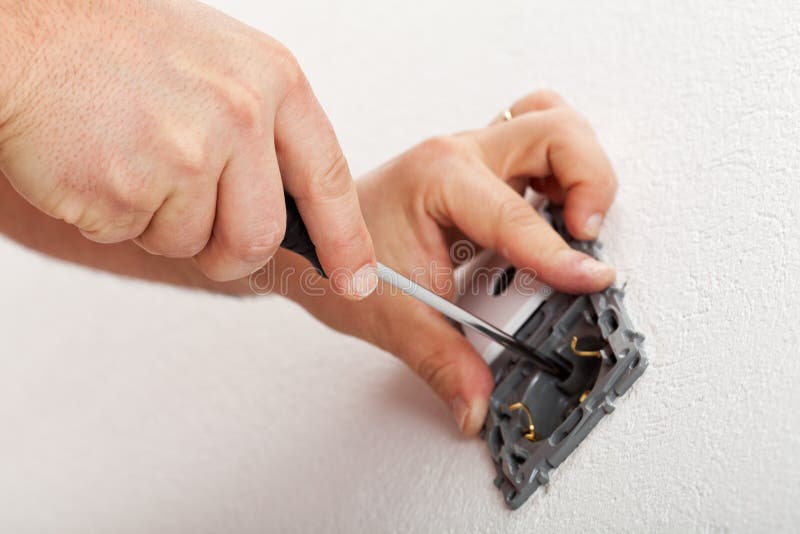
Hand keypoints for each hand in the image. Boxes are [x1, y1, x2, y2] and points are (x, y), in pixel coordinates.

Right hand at [0, 0, 375, 295]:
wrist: (26, 31)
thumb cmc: (118, 44)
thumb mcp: (222, 64)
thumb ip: (266, 129)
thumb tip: (294, 202)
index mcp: (273, 81)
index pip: (328, 180)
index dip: (344, 240)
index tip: (355, 279)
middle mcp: (241, 115)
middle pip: (260, 236)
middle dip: (230, 253)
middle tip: (199, 230)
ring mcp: (187, 154)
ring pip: (194, 244)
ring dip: (161, 223)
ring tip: (133, 160)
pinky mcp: (130, 189)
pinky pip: (137, 238)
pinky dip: (116, 217)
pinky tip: (101, 162)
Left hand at [290, 91, 616, 435]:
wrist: (306, 237)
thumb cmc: (333, 257)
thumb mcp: (390, 316)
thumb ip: (442, 362)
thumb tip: (479, 402)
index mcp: (438, 180)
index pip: (516, 216)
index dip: (560, 256)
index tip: (590, 280)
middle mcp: (459, 156)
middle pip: (555, 131)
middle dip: (590, 180)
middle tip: (587, 236)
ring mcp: (472, 154)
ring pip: (553, 124)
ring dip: (581, 168)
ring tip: (579, 222)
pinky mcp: (481, 167)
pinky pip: (539, 143)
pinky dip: (563, 171)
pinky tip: (556, 214)